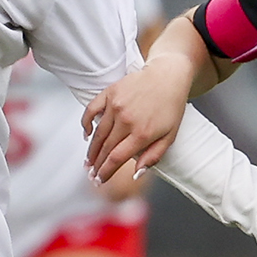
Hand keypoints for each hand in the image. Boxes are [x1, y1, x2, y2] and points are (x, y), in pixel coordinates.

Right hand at [82, 55, 191, 182]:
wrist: (167, 76)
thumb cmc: (170, 106)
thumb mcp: (170, 136)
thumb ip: (153, 156)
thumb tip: (136, 173)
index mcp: (141, 133)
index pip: (116, 159)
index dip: (105, 172)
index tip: (100, 180)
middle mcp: (126, 120)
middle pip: (104, 149)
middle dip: (96, 165)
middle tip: (91, 175)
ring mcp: (115, 105)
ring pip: (97, 134)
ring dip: (91, 150)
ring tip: (88, 162)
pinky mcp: (109, 93)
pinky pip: (91, 110)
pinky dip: (86, 123)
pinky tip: (86, 135)